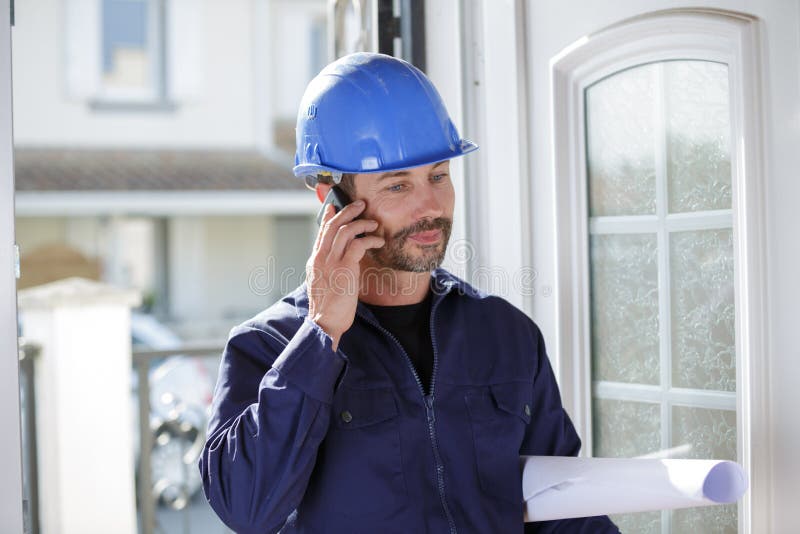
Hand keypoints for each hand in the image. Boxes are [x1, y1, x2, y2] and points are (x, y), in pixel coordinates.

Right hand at [306, 200, 384, 350]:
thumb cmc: (327, 308)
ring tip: (373, 223)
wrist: (324, 322)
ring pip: (345, 230)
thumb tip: (341, 261)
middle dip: (347, 211)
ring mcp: (331, 262)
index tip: (336, 206)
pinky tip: (378, 241)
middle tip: (360, 204)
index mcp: (315, 260)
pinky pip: (358, 244)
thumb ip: (329, 268)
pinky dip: (370, 239)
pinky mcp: (344, 268)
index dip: (330, 217)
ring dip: (361, 223)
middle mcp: (320, 257)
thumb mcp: (323, 283)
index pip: (321, 232)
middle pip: (333, 225)